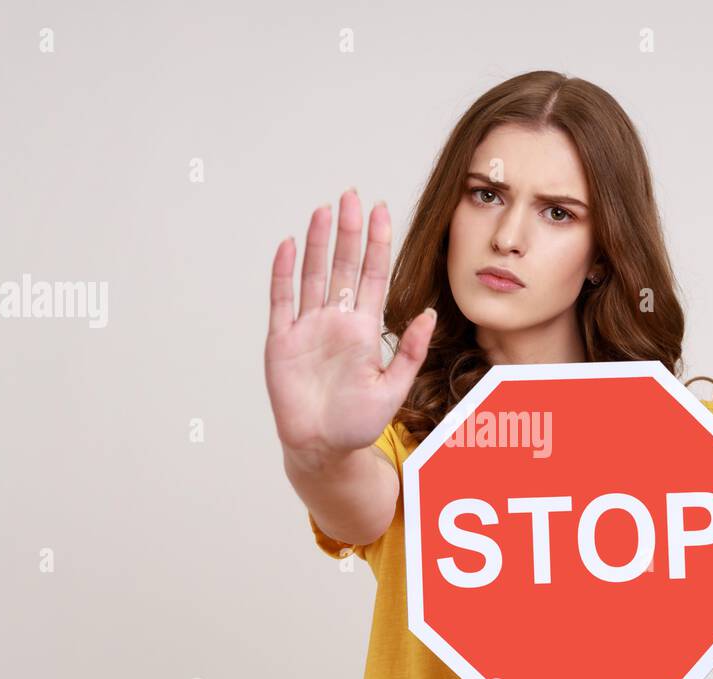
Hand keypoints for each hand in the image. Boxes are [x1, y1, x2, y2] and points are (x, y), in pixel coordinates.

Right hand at [265, 188, 435, 462]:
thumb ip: (408, 351)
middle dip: (348, 231)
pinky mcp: (282, 342)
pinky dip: (284, 274)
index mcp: (363, 329)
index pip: (371, 276)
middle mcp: (336, 322)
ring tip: (324, 210)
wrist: (322, 448)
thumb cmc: (357, 423)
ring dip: (318, 243)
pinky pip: (282, 301)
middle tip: (352, 195)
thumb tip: (430, 314)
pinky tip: (289, 246)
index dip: (376, 244)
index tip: (382, 211)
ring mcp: (307, 329)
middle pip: (342, 266)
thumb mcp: (393, 388)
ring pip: (313, 275)